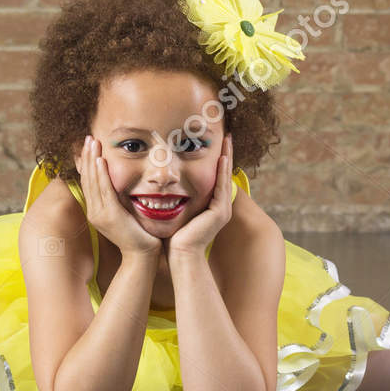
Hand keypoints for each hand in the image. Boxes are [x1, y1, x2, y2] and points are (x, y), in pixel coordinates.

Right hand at [76, 135, 159, 257]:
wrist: (142, 255)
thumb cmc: (138, 234)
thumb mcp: (125, 214)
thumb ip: (119, 200)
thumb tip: (122, 184)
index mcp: (96, 210)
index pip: (88, 182)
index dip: (87, 164)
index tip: (89, 146)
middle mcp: (94, 211)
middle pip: (86, 179)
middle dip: (86, 157)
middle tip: (87, 138)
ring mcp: (100, 214)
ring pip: (93, 182)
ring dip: (91, 160)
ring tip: (91, 142)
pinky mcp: (110, 215)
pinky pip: (103, 190)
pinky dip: (100, 174)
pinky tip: (99, 160)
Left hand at [169, 134, 233, 259]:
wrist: (180, 255)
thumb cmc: (173, 238)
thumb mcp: (175, 212)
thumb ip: (174, 200)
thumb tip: (162, 188)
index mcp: (211, 206)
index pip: (215, 178)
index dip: (215, 160)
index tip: (212, 143)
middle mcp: (221, 206)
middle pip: (224, 174)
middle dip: (225, 154)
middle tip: (226, 135)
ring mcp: (223, 209)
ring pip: (225, 177)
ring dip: (227, 157)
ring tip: (227, 140)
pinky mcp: (220, 212)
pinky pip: (222, 186)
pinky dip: (222, 171)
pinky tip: (222, 157)